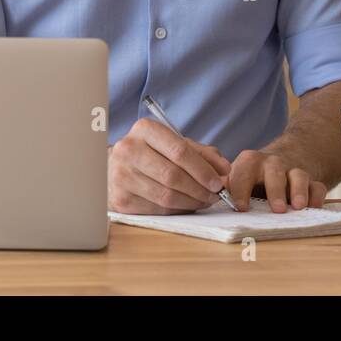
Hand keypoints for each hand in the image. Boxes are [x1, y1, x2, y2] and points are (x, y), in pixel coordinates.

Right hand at [108, 118, 233, 214]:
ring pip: (165, 196)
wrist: (116, 166)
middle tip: (214, 195)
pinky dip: (177, 210)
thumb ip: (202, 154)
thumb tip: (224, 170)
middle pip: (172, 175)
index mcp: (144, 129)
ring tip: (203, 201)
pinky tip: (185, 206)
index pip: (179, 151)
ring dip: (191, 202)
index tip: (218, 182)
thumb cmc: (152, 153)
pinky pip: (156, 210)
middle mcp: (128, 150)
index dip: (202, 169)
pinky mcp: (120, 199)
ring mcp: (121, 175)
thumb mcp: (175, 144)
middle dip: (199, 189)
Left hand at [227, 148, 326, 212]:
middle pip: (274, 171)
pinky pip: (317, 186)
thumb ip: (226, 187)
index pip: (243, 172)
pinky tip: (313, 208)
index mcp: (249, 162)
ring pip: (299, 175)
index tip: (240, 208)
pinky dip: (316, 196)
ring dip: (298, 190)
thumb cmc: (251, 178)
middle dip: (275, 190)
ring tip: (297, 207)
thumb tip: (209, 196)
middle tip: (276, 209)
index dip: (241, 189)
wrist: (279, 163)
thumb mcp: (236, 178)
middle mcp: (272, 164)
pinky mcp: (310, 181)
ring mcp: (293, 171)